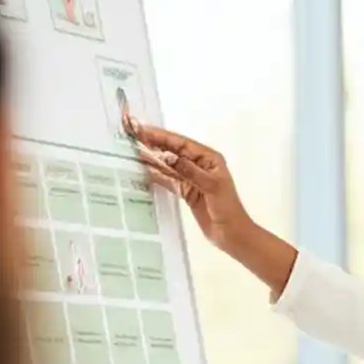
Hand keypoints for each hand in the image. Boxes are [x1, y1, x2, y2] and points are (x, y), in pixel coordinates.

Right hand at [126, 118, 253, 252]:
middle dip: (154, 143)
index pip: (182, 144)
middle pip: (173, 151)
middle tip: (132, 135)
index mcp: (210, 159)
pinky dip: (157, 175)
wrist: (231, 234)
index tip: (142, 130)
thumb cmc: (227, 209)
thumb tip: (168, 156)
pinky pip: (169, 179)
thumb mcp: (211, 187)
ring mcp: (192, 178)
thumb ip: (189, 171)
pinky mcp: (187, 191)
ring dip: (153, 158)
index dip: (162, 137)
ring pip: (169, 165)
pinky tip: (143, 170)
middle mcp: (200, 166)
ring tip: (132, 150)